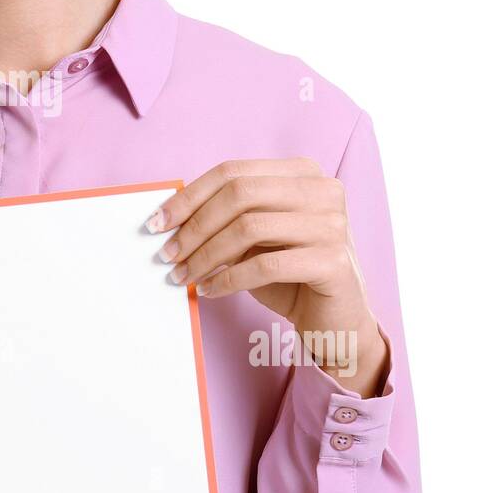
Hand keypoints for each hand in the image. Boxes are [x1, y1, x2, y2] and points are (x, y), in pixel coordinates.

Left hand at [145, 158, 385, 384]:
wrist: (336, 321)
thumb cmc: (289, 275)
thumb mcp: (254, 238)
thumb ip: (226, 218)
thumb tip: (170, 216)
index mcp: (302, 172)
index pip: (233, 172)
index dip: (189, 196)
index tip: (156, 222)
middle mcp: (323, 190)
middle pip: (240, 194)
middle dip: (195, 226)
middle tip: (167, 254)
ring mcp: (332, 224)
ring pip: (249, 228)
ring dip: (206, 255)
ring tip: (183, 276)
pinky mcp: (333, 262)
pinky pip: (265, 265)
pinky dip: (228, 279)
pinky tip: (210, 290)